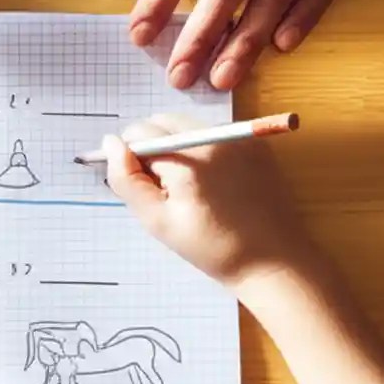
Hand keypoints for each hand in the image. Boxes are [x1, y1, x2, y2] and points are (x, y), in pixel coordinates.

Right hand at [103, 114, 314, 288]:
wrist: (272, 262)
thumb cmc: (212, 248)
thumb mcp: (158, 221)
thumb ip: (127, 180)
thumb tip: (111, 144)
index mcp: (189, 157)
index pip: (140, 133)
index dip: (131, 159)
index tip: (141, 188)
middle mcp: (215, 136)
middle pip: (163, 122)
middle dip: (152, 148)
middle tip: (163, 190)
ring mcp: (238, 137)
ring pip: (186, 127)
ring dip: (176, 148)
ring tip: (189, 189)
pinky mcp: (254, 145)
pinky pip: (212, 134)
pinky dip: (201, 150)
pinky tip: (212, 185)